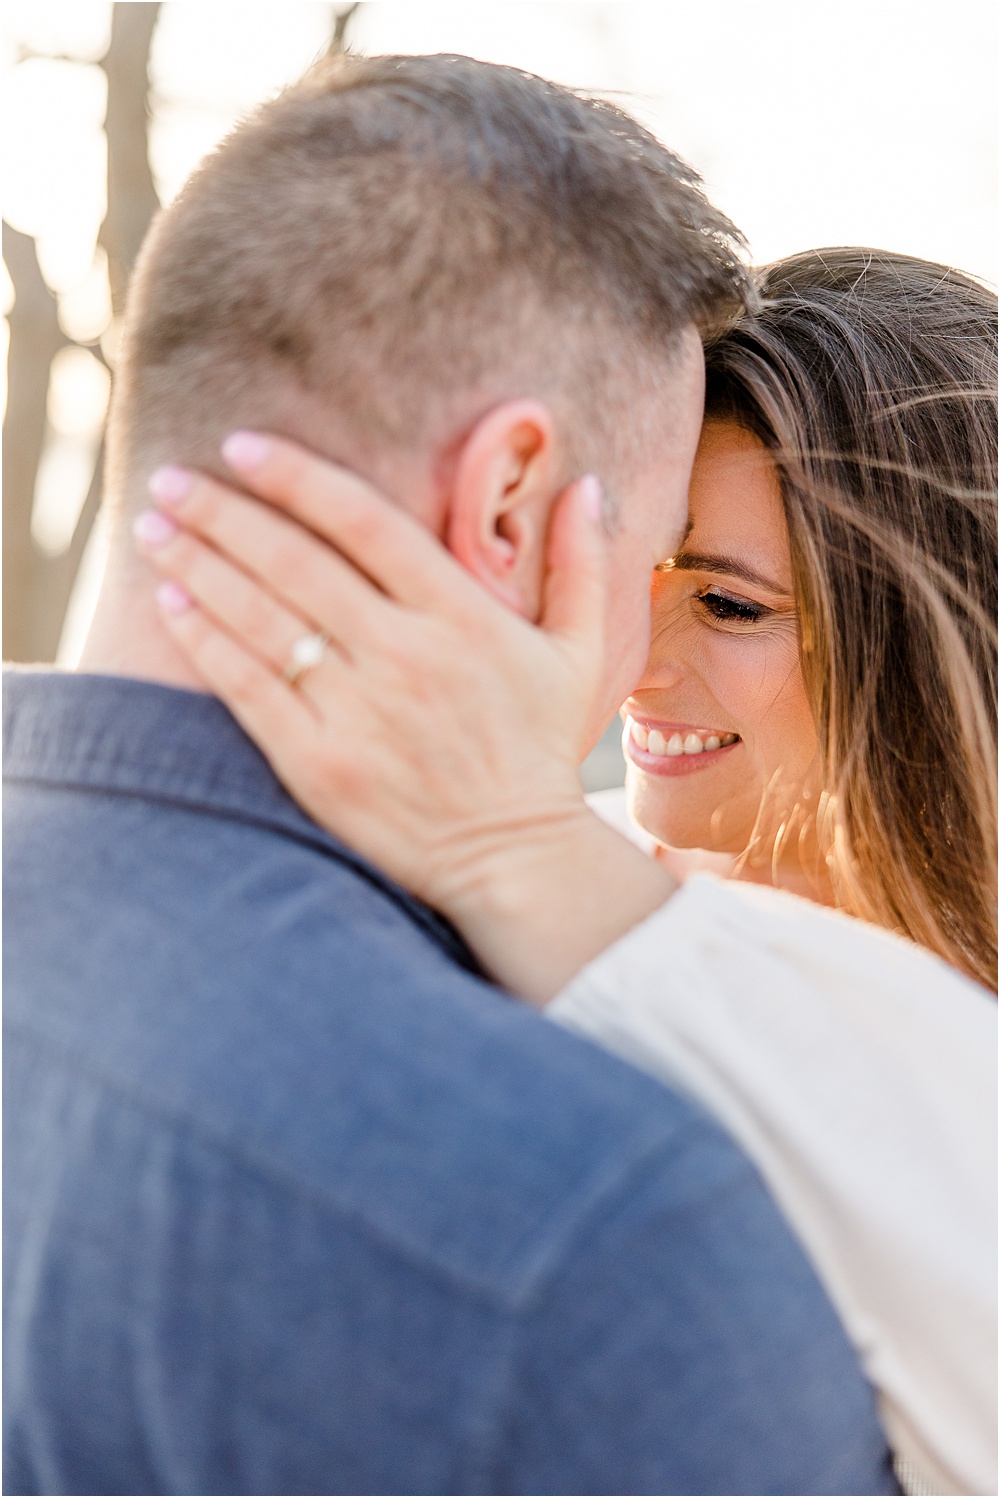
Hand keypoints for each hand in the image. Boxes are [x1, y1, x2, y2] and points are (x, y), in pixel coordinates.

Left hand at [135, 434, 674, 999]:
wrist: (513, 857)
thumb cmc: (539, 749)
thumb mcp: (579, 654)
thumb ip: (583, 565)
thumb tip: (588, 484)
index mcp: (462, 616)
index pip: (364, 521)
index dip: (297, 476)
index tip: (244, 445)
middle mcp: (405, 654)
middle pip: (293, 561)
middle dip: (221, 510)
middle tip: (172, 477)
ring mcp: (358, 711)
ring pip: (260, 617)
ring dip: (197, 563)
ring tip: (155, 526)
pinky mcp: (320, 763)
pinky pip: (248, 688)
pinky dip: (206, 639)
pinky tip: (173, 602)